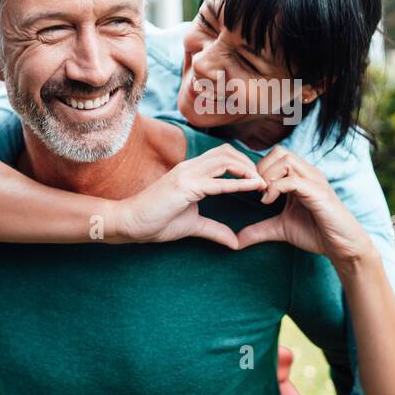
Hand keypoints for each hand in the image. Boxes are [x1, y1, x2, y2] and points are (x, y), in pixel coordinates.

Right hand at [114, 144, 266, 249]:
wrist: (129, 223)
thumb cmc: (156, 221)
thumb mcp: (192, 226)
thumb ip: (214, 230)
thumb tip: (235, 242)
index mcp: (191, 171)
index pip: (222, 156)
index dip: (243, 164)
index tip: (259, 179)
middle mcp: (190, 167)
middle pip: (227, 153)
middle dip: (249, 163)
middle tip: (264, 180)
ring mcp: (187, 175)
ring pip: (225, 161)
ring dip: (248, 170)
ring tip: (262, 183)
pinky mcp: (184, 187)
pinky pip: (217, 183)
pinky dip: (238, 183)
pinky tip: (253, 187)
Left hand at [235, 146, 374, 267]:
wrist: (342, 246)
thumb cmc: (316, 233)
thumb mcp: (281, 229)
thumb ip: (259, 230)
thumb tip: (236, 241)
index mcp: (300, 176)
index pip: (276, 156)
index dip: (259, 169)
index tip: (252, 190)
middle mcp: (308, 173)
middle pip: (279, 152)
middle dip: (262, 169)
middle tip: (256, 191)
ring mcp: (315, 181)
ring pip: (286, 160)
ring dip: (268, 176)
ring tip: (263, 196)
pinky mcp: (319, 193)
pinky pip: (293, 180)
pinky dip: (276, 188)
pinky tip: (269, 202)